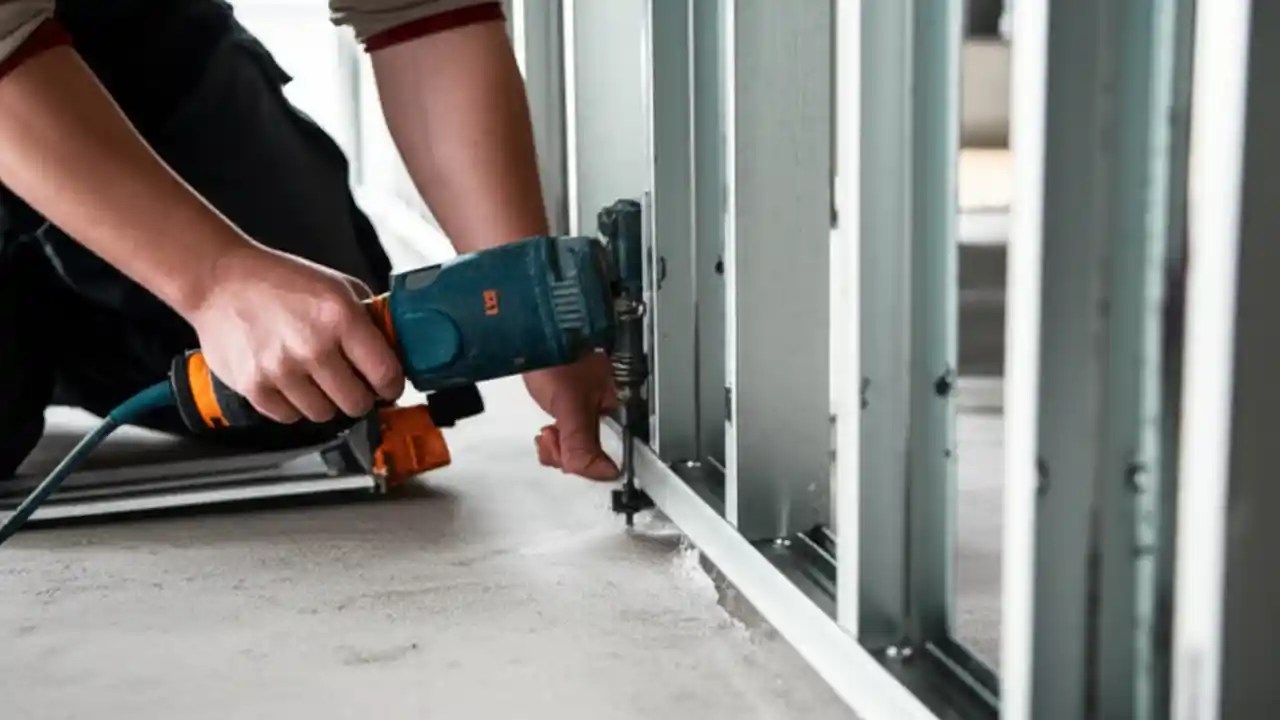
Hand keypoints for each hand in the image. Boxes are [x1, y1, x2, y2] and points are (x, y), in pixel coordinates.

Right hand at [185, 245, 404, 422]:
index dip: (392, 385)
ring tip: (316, 380)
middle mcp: (312, 347)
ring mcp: (280, 370)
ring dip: (326, 403)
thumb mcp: (337, 286)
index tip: (389, 386)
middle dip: (360, 397)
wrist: (218, 280)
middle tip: (353, 385)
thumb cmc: (279, 281)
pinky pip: (289, 417)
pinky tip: (290, 383)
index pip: (386, 374)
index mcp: (340, 317)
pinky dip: (294, 406)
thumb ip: (368, 318)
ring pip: (324, 415)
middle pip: (357, 404)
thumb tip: (394, 350)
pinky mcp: (253, 387)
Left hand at [524, 353, 619, 479]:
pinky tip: (547, 428)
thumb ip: (584, 444)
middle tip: (553, 435)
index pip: (613, 455)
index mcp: (622, 406)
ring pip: (577, 444)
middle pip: (592, 453)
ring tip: (548, 430)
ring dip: (558, 445)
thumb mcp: (571, 407)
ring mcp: (589, 403)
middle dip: (567, 452)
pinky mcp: (571, 401)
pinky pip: (566, 433)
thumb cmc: (556, 353)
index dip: (588, 463)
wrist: (531, 328)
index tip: (569, 457)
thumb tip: (602, 473)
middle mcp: (609, 406)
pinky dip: (554, 436)